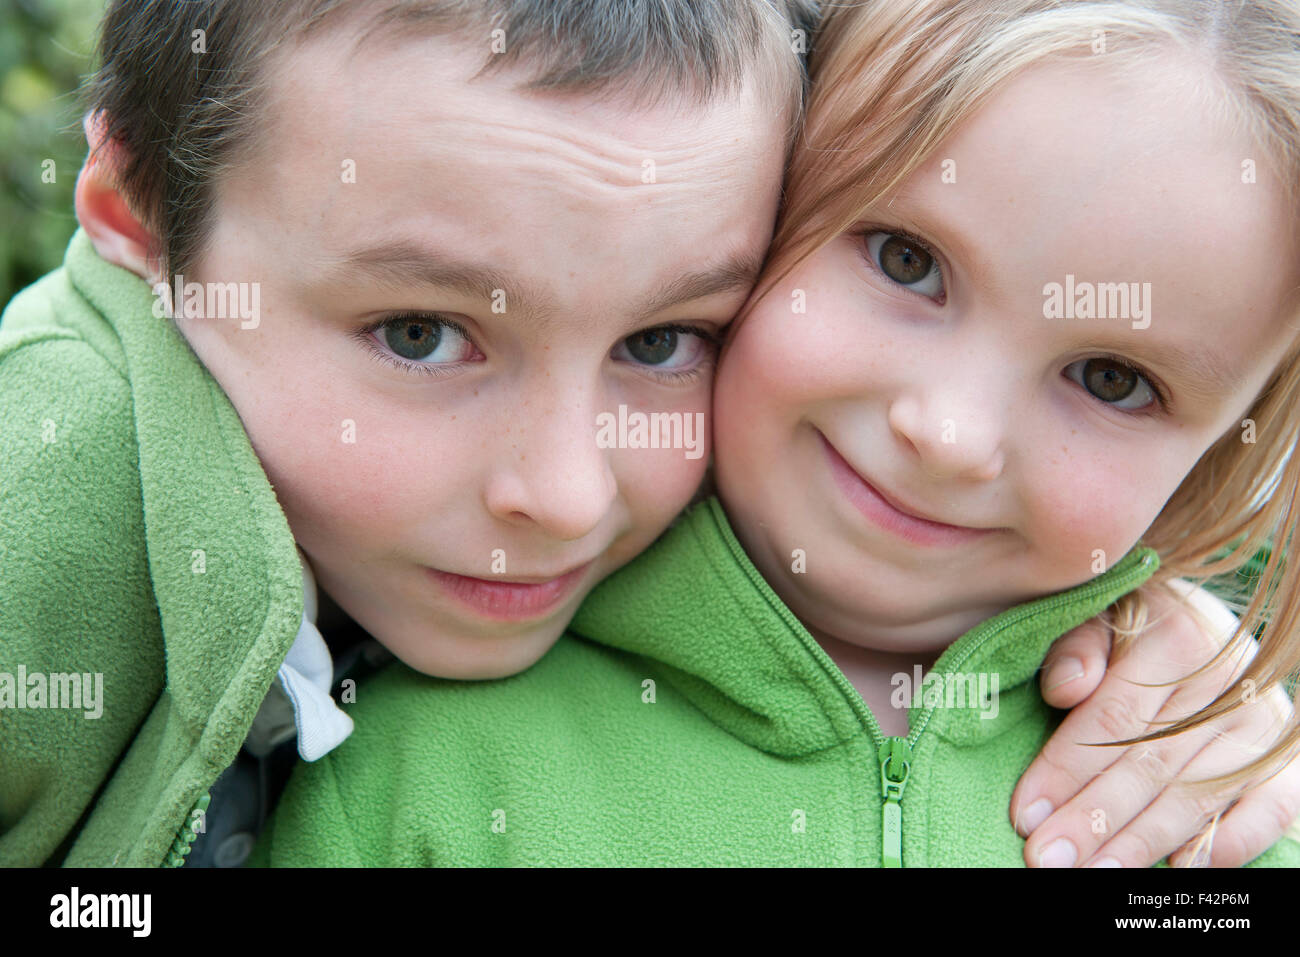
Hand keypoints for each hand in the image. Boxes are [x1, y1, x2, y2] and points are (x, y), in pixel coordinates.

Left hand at [1010, 580, 1299, 866]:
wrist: (1204, 627)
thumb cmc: (1131, 627)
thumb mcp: (1098, 616)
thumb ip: (1076, 645)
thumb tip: (1064, 688)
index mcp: (1178, 638)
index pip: (1111, 719)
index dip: (1065, 769)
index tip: (1026, 813)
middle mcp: (1230, 683)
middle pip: (1149, 765)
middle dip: (1093, 819)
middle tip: (1048, 859)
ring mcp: (1263, 726)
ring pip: (1195, 796)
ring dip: (1141, 843)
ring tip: (1094, 873)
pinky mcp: (1286, 762)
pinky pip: (1269, 811)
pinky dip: (1227, 845)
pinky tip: (1178, 869)